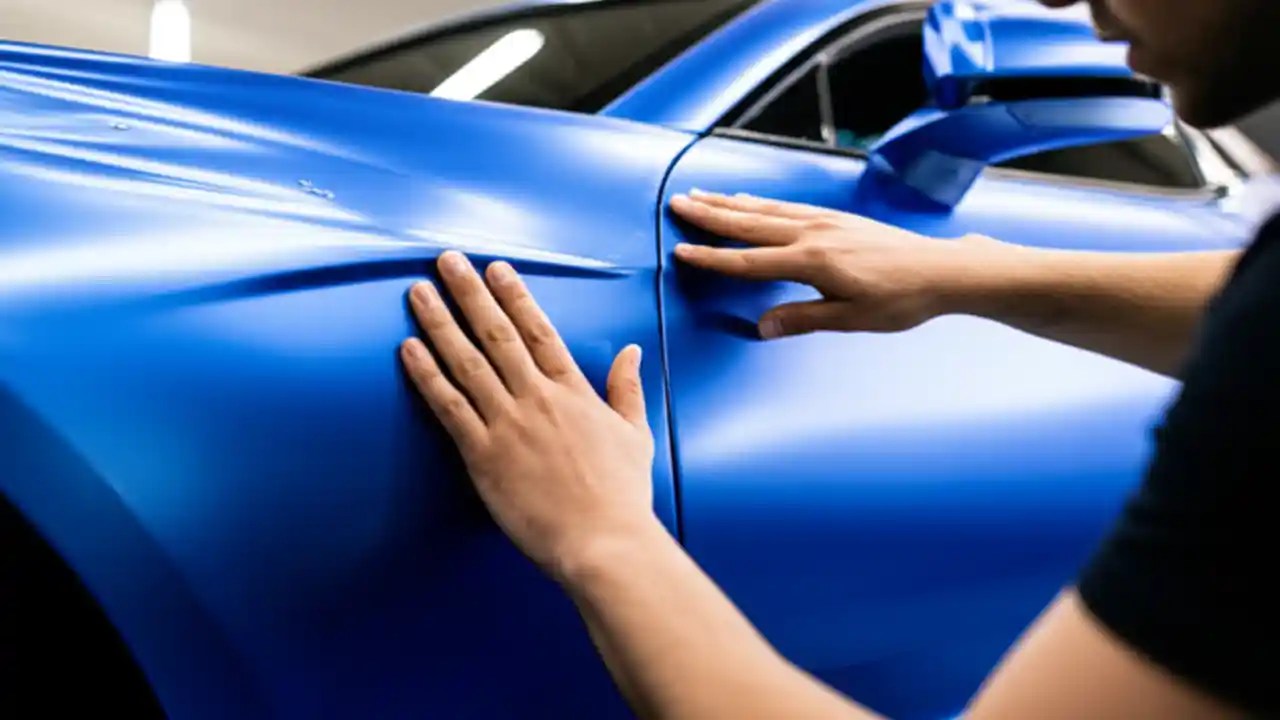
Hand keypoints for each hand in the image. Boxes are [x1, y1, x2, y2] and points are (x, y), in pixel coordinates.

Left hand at [400, 252, 658, 582]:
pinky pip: (448, 406)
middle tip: (447, 260)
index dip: (514, 296)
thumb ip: (627, 390)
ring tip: (418, 291)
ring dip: (439, 322)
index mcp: (574, 392)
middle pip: (497, 333)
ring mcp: (508, 424)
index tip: (496, 269)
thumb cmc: (622, 496)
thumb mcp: (635, 435)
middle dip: (469, 293)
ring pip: (466, 361)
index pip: (539, 331)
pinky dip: (427, 375)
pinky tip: (408, 348)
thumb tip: (630, 352)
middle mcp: (537, 398)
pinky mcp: (483, 456)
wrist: (604, 542)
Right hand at [671, 191, 1017, 338]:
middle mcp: (813, 234)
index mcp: (812, 262)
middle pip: (749, 224)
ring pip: (765, 210)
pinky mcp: (835, 217)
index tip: (682, 251)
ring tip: (700, 195)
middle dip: (709, 215)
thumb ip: (802, 319)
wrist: (940, 270)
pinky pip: (786, 206)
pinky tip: (747, 200)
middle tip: (676, 203)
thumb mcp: (851, 318)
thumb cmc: (900, 299)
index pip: (749, 262)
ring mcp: (824, 221)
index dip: (712, 259)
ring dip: (729, 203)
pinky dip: (760, 203)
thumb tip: (761, 327)